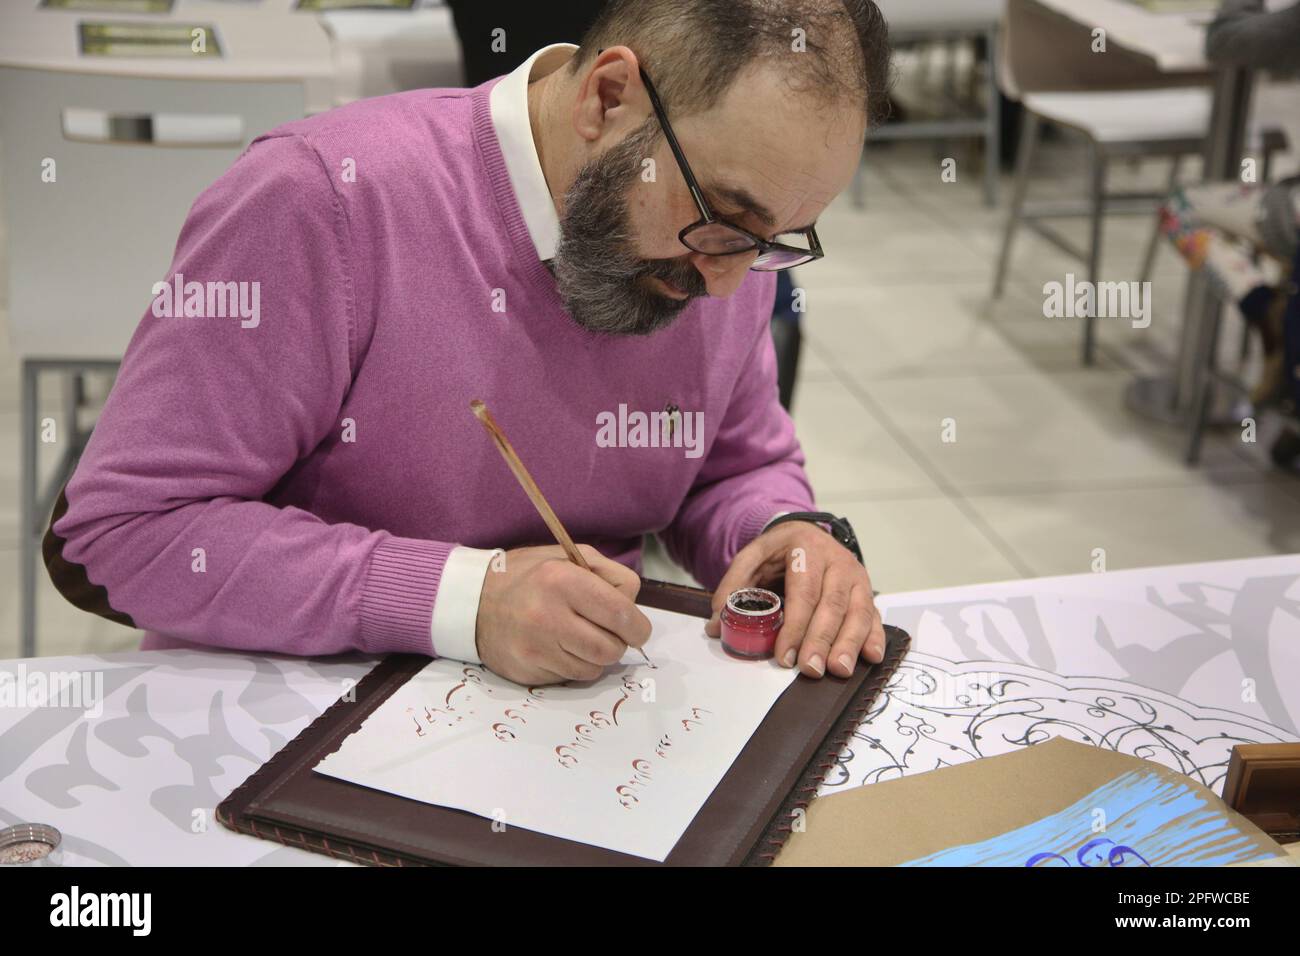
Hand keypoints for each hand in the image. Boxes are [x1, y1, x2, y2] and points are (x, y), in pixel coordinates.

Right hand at [475, 545, 651, 684]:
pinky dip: (574, 665)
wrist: (473, 602)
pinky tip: (558, 647)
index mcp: (562, 580)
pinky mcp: (528, 671)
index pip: (621, 614)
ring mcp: (536, 648)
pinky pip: (571, 678)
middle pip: (611, 648)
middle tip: (606, 631)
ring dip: (595, 656)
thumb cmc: (529, 576)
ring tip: (578, 636)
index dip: (638, 626)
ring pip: (594, 668)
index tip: (636, 628)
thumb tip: (633, 607)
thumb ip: (609, 575)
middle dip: (617, 642)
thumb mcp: (570, 556)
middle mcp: (548, 616)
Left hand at [704, 522, 884, 677]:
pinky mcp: (867, 591)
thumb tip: (716, 625)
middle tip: (811, 669)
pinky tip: (870, 657)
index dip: (796, 626)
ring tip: (839, 670)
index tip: (784, 656)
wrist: (807, 532)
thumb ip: (733, 586)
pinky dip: (875, 637)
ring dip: (849, 643)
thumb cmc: (779, 551)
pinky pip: (874, 615)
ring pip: (858, 611)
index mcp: (806, 549)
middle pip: (833, 604)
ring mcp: (857, 576)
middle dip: (822, 640)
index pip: (804, 591)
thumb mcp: (751, 556)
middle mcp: (837, 561)